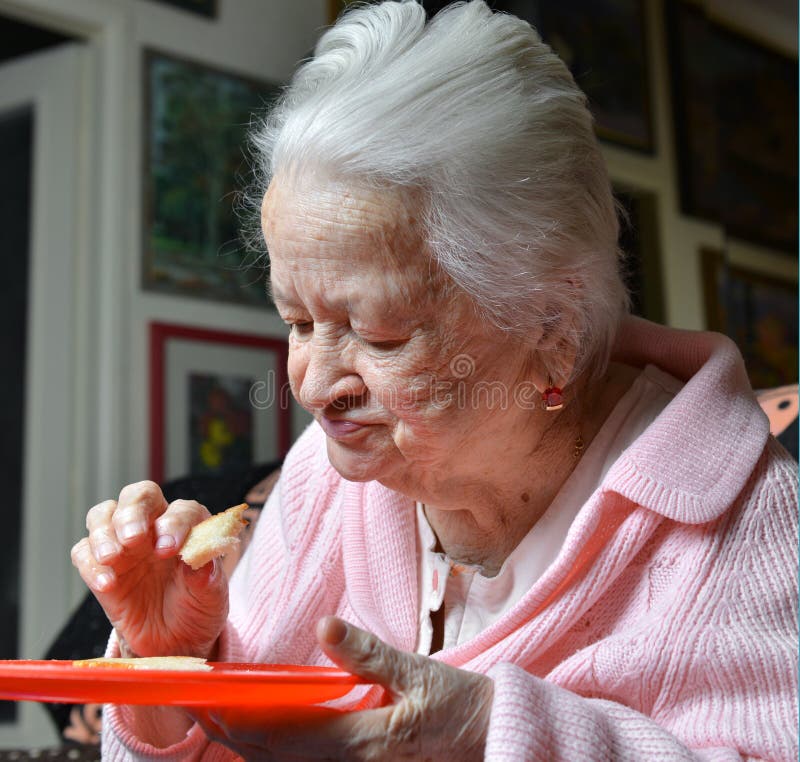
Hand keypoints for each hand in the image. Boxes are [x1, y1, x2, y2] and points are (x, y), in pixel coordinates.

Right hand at [70, 481, 227, 658]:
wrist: (174, 640)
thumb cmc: (197, 608)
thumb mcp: (211, 597)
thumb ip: (206, 577)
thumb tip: (200, 562)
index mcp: (188, 527)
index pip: (181, 510)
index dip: (175, 523)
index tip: (169, 548)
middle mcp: (155, 526)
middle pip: (139, 496)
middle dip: (133, 512)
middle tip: (134, 538)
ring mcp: (125, 544)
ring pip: (103, 514)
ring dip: (104, 532)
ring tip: (112, 557)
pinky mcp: (101, 566)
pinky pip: (84, 553)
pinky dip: (90, 564)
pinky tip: (107, 584)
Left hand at [196, 617, 493, 760]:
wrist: (491, 738)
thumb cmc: (459, 705)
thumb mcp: (416, 673)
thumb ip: (366, 654)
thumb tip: (323, 627)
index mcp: (359, 742)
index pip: (280, 734)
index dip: (237, 719)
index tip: (207, 698)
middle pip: (272, 755)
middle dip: (230, 731)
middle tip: (200, 703)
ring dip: (249, 740)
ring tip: (221, 713)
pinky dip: (277, 746)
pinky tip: (267, 728)